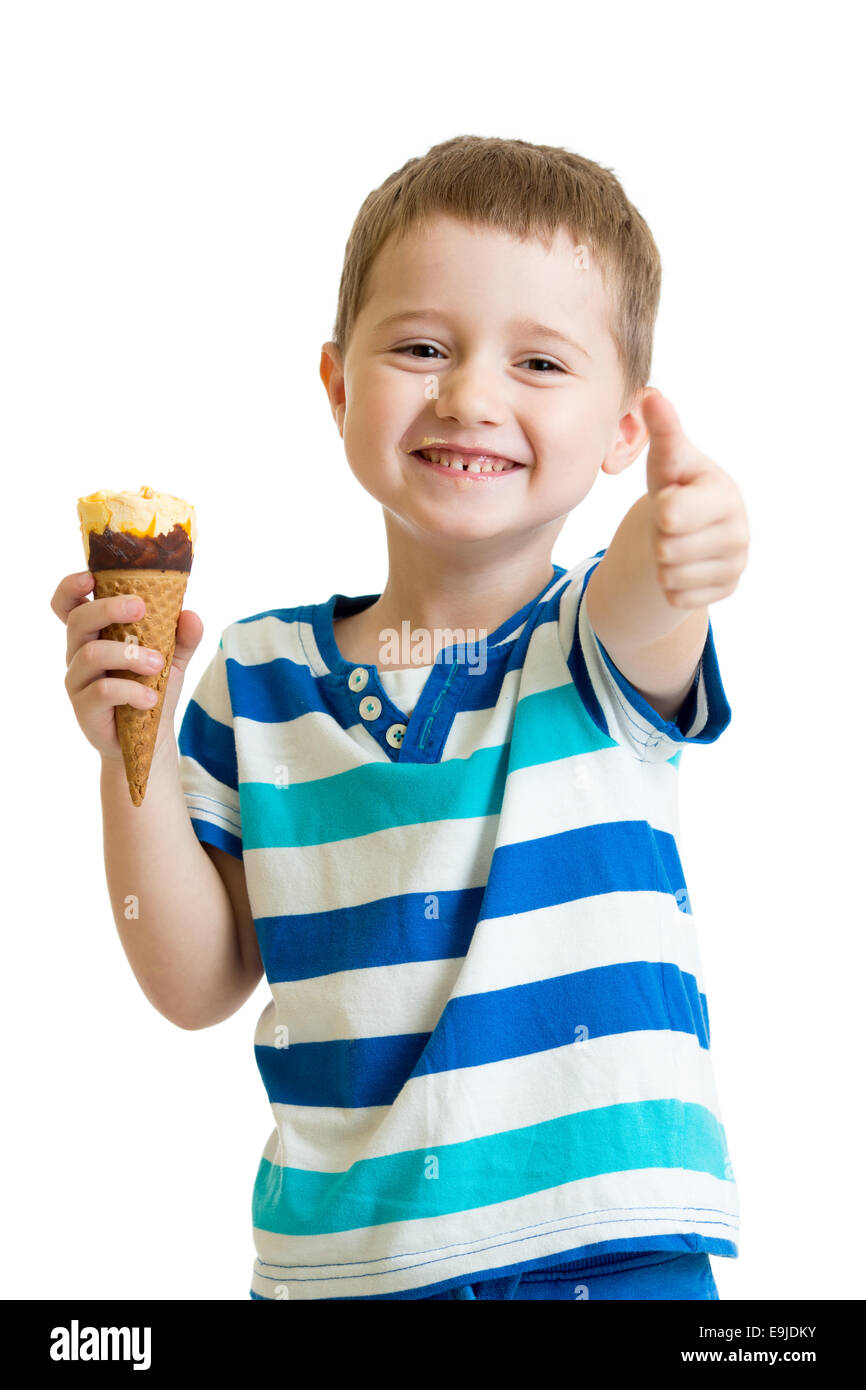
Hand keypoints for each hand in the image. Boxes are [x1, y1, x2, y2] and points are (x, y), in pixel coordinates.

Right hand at [51, 570, 203, 762]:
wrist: (151, 737)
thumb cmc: (154, 687)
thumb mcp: (174, 659)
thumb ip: (183, 636)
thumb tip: (191, 615)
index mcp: (95, 633)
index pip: (68, 604)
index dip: (71, 587)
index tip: (90, 578)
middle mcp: (79, 652)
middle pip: (78, 619)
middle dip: (108, 608)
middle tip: (141, 608)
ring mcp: (78, 680)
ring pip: (91, 654)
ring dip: (129, 654)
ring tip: (158, 664)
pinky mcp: (84, 707)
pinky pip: (102, 691)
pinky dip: (131, 691)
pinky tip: (151, 698)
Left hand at [643, 389, 749, 608]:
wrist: (685, 527)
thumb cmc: (675, 485)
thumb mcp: (667, 460)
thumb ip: (663, 431)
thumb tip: (652, 395)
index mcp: (724, 494)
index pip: (673, 516)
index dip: (661, 511)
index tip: (671, 498)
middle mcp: (739, 530)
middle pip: (667, 550)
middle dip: (658, 539)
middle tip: (671, 524)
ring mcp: (736, 563)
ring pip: (670, 577)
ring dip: (662, 563)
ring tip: (676, 542)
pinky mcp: (727, 589)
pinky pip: (677, 598)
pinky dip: (670, 586)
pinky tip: (682, 565)